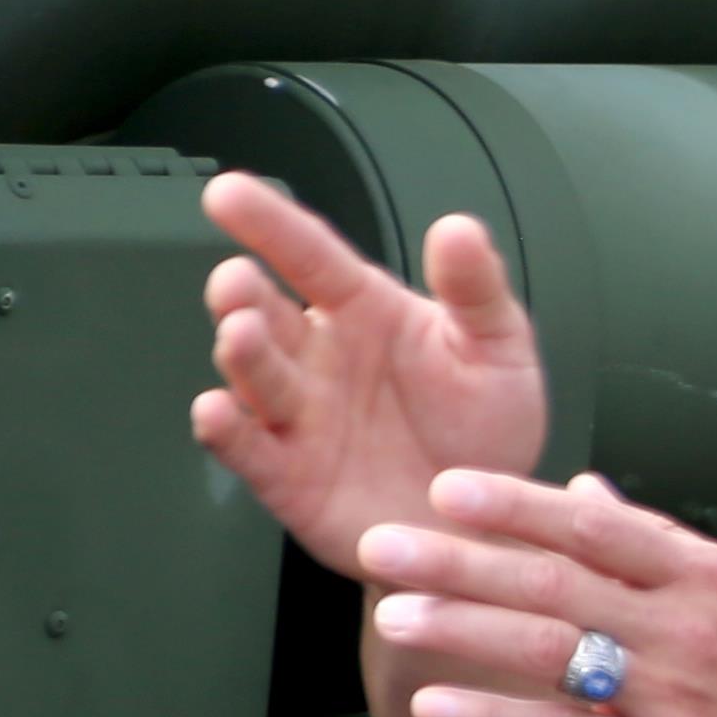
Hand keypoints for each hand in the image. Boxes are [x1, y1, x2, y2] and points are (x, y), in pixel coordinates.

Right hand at [192, 175, 551, 576]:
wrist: (487, 524)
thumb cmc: (485, 429)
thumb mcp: (499, 351)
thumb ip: (476, 292)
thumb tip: (459, 228)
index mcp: (365, 311)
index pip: (310, 256)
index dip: (269, 222)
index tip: (228, 192)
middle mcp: (318, 357)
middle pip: (266, 314)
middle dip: (242, 295)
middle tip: (238, 283)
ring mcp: (298, 417)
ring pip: (253, 377)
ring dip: (240, 356)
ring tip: (241, 334)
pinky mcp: (288, 477)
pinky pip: (247, 450)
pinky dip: (226, 432)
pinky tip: (217, 412)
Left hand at [360, 468, 716, 716]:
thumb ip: (660, 546)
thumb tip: (586, 490)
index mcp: (706, 576)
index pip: (595, 524)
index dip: (516, 504)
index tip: (448, 488)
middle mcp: (683, 627)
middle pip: (553, 580)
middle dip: (459, 559)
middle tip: (382, 544)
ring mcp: (670, 696)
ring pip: (548, 649)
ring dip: (463, 628)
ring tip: (395, 615)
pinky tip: (435, 706)